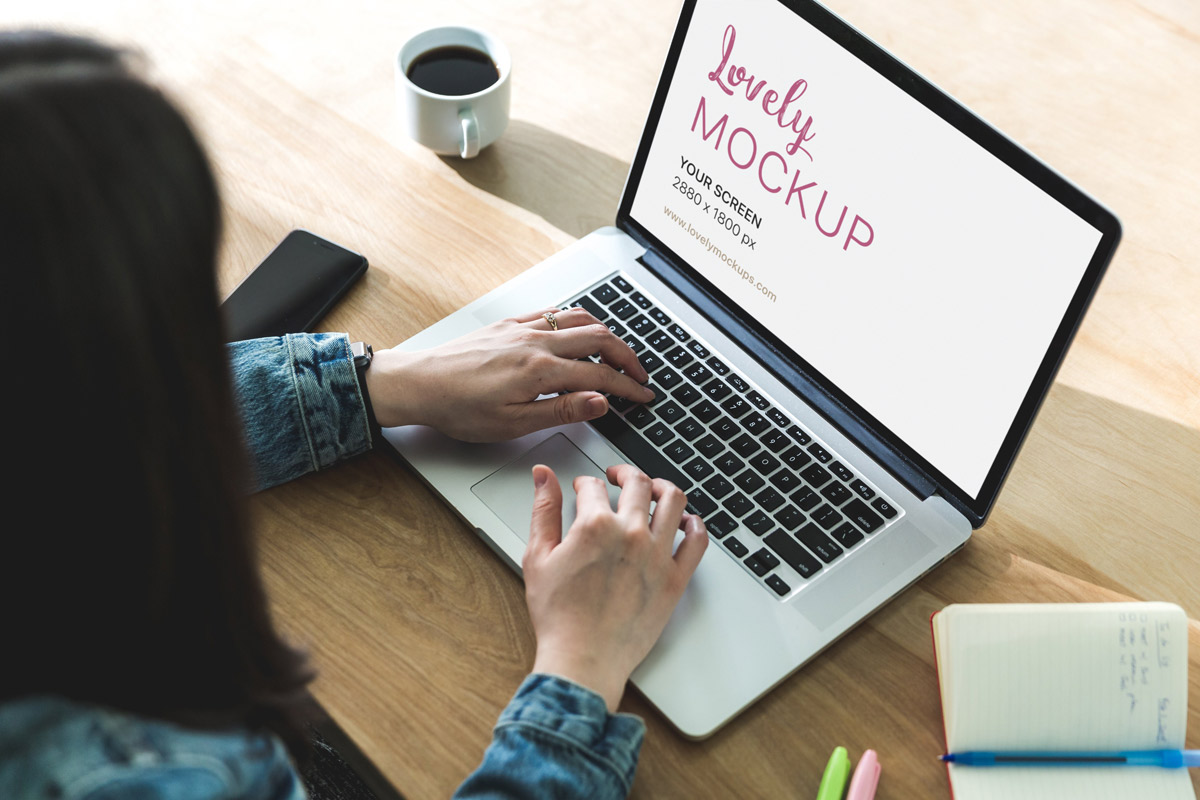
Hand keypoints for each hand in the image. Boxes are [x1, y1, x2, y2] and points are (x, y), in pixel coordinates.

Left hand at [364, 308, 653, 440]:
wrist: (419, 384)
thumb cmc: (459, 409)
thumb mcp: (514, 424)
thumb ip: (563, 410)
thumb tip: (601, 402)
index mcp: (540, 370)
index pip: (600, 375)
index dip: (628, 387)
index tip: (644, 396)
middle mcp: (535, 341)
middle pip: (599, 338)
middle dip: (627, 357)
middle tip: (640, 376)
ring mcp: (522, 328)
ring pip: (579, 319)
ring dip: (606, 335)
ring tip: (616, 354)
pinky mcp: (508, 322)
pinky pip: (553, 312)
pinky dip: (576, 320)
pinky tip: (578, 331)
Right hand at [522, 464, 707, 711]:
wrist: (582, 659)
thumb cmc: (558, 616)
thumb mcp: (538, 557)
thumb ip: (543, 511)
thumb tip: (543, 476)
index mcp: (595, 526)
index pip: (594, 487)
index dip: (585, 483)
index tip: (584, 488)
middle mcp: (630, 534)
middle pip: (638, 483)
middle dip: (625, 473)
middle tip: (619, 477)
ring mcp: (657, 556)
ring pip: (673, 501)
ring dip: (663, 487)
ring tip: (654, 489)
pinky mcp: (675, 579)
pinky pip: (697, 541)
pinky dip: (695, 524)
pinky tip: (686, 521)